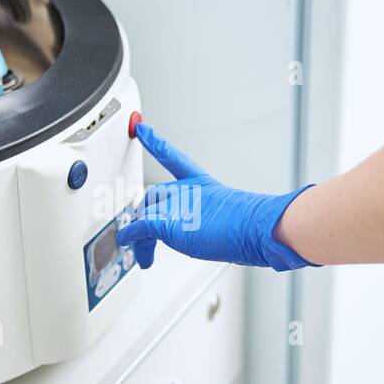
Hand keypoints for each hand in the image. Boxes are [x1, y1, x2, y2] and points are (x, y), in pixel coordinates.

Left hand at [116, 124, 315, 270]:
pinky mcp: (169, 222)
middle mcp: (186, 190)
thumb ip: (219, 219)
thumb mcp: (234, 217)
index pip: (173, 158)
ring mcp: (177, 205)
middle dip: (145, 216)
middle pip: (153, 196)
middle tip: (142, 236)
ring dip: (141, 237)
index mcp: (203, 184)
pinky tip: (126, 242)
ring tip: (142, 253)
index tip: (143, 129)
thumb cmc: (253, 226)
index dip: (156, 142)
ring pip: (146, 214)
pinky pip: (141, 227)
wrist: (257, 228)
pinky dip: (131, 236)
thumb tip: (228, 234)